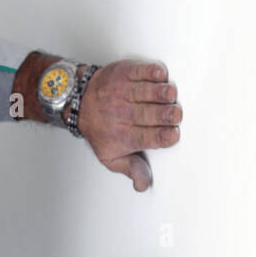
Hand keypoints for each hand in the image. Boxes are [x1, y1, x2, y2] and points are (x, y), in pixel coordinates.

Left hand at [76, 60, 181, 191]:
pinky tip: (160, 75)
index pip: (145, 138)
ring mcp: (121, 92)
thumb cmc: (101, 130)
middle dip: (165, 114)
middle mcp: (121, 114)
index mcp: (121, 135)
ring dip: (161, 92)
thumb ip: (130, 169)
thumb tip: (142, 185)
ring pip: (145, 92)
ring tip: (171, 95)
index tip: (173, 135)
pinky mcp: (122, 74)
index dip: (161, 136)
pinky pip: (138, 71)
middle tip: (176, 114)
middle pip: (148, 114)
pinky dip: (150, 72)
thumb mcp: (110, 156)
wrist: (79, 102)